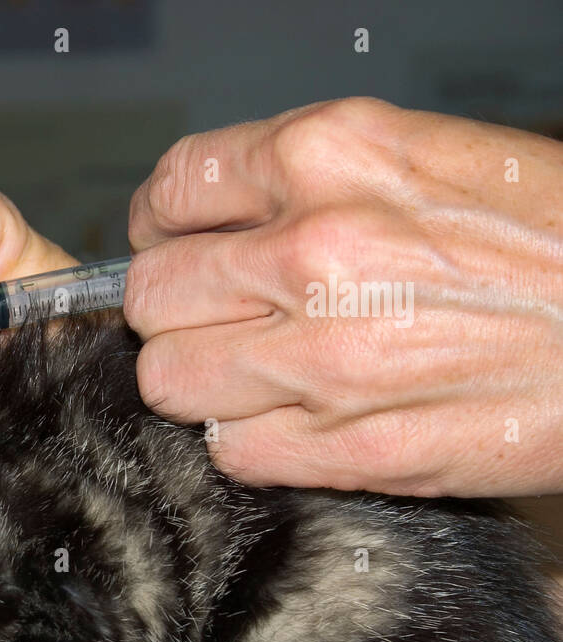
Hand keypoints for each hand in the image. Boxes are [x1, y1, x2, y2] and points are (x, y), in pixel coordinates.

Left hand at [127, 97, 562, 496]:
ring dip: (201, 381)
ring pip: (169, 381)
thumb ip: (308, 184)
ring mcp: (326, 357)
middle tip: (217, 316)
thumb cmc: (554, 242)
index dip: (164, 225)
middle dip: (175, 309)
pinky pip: (229, 451)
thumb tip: (214, 221)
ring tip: (256, 372)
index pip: (171, 190)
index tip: (177, 243)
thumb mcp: (428, 159)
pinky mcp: (350, 448)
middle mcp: (314, 250)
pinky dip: (248, 442)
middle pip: (152, 296)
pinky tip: (297, 419)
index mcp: (333, 156)